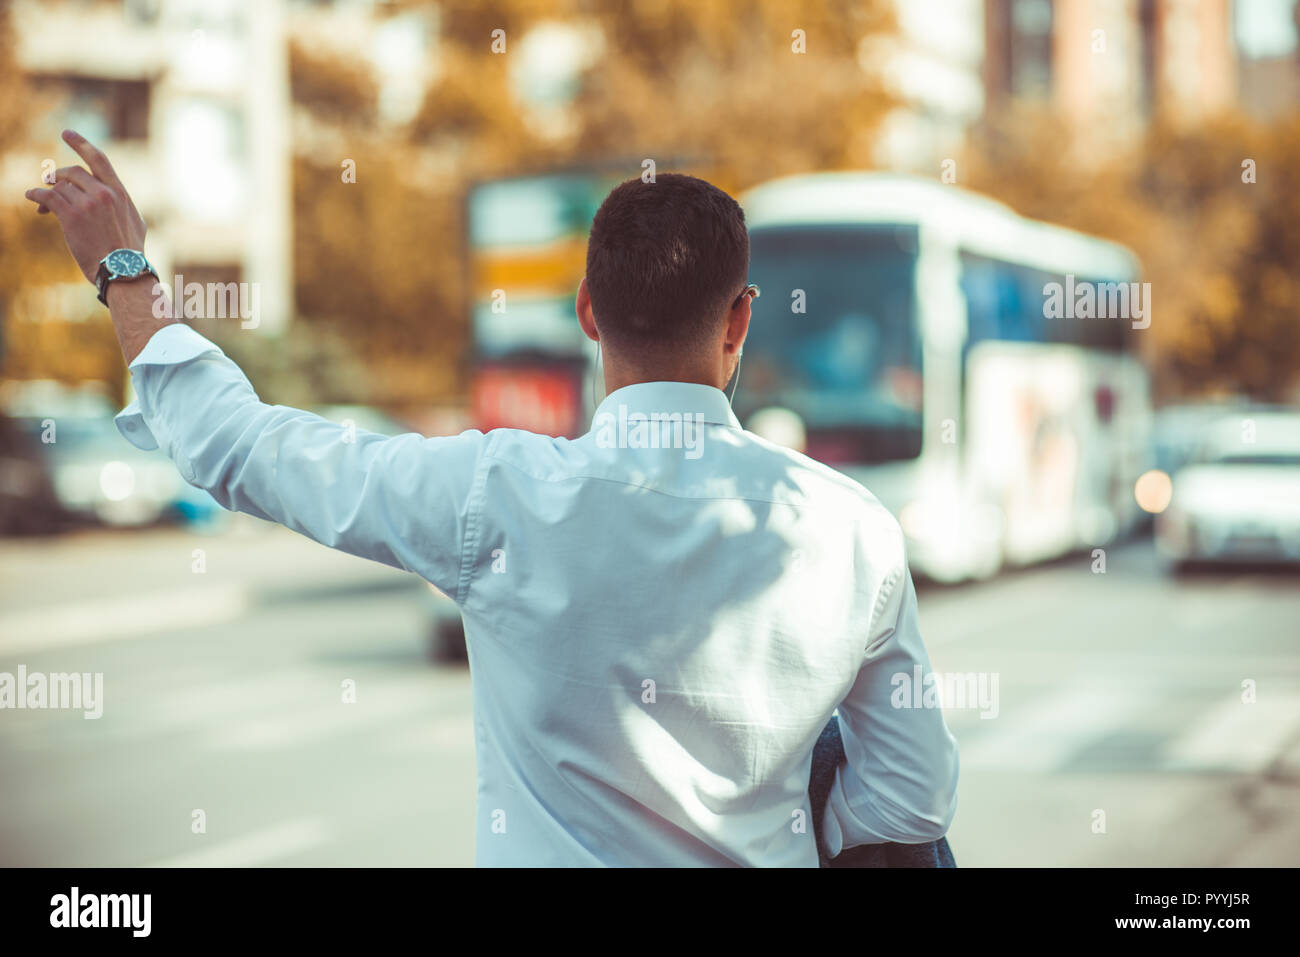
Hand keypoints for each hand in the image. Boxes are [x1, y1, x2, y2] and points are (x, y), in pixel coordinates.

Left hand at [24, 130, 147, 284]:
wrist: (123, 269)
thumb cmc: (130, 252)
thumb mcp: (136, 223)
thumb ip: (123, 206)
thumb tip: (119, 201)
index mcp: (120, 193)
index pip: (99, 160)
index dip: (81, 144)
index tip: (66, 133)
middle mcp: (104, 193)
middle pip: (73, 172)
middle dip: (58, 176)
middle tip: (48, 182)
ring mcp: (88, 204)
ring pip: (59, 187)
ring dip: (47, 192)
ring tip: (40, 203)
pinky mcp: (72, 216)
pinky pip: (48, 197)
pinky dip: (36, 195)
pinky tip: (32, 199)